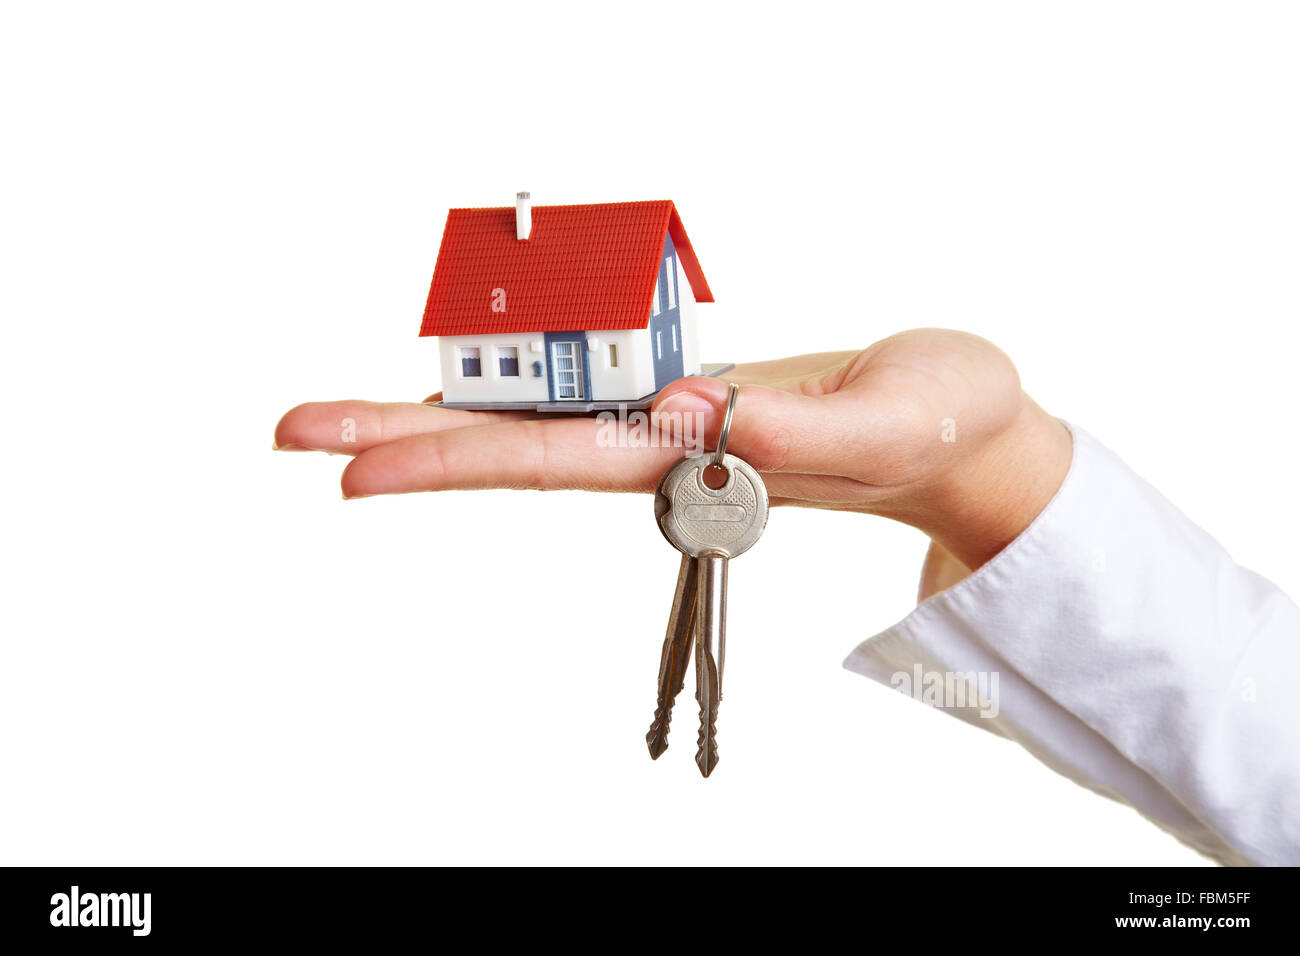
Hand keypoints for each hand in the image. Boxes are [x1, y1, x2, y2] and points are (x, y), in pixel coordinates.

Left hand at [274, 329, 1071, 570]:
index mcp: (699, 457)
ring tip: (342, 417)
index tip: (352, 468)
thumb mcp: (890, 417)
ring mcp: (672, 421)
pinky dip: (509, 382)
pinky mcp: (689, 394)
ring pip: (536, 416)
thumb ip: (800, 427)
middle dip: (402, 438)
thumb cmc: (938, 426)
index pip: (551, 460)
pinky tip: (462, 385)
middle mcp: (665, 446)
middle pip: (512, 444)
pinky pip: (582, 386)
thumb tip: (692, 410)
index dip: (448, 458)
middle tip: (292, 431)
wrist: (957, 432)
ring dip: (437, 411)